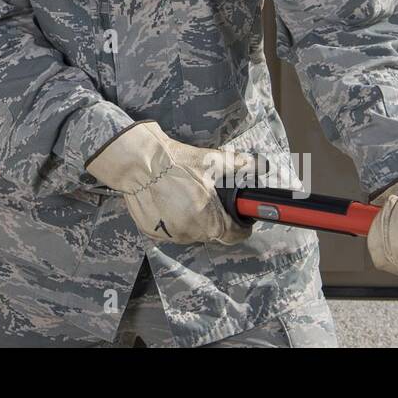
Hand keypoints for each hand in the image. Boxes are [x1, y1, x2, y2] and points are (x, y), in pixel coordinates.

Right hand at [86, 122, 253, 244]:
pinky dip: (174, 220)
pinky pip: (171, 230)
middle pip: (213, 233)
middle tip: (208, 197)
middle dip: (215, 218)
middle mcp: (190, 233)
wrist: (138, 161)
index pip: (235, 235)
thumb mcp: (212, 161)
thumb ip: (240, 166)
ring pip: (191, 232)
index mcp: (209, 221)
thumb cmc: (175, 161)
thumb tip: (260, 165)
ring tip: (187, 197)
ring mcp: (169, 234)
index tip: (239, 217)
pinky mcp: (152, 232)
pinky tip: (169, 200)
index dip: (240, 225)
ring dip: (194, 220)